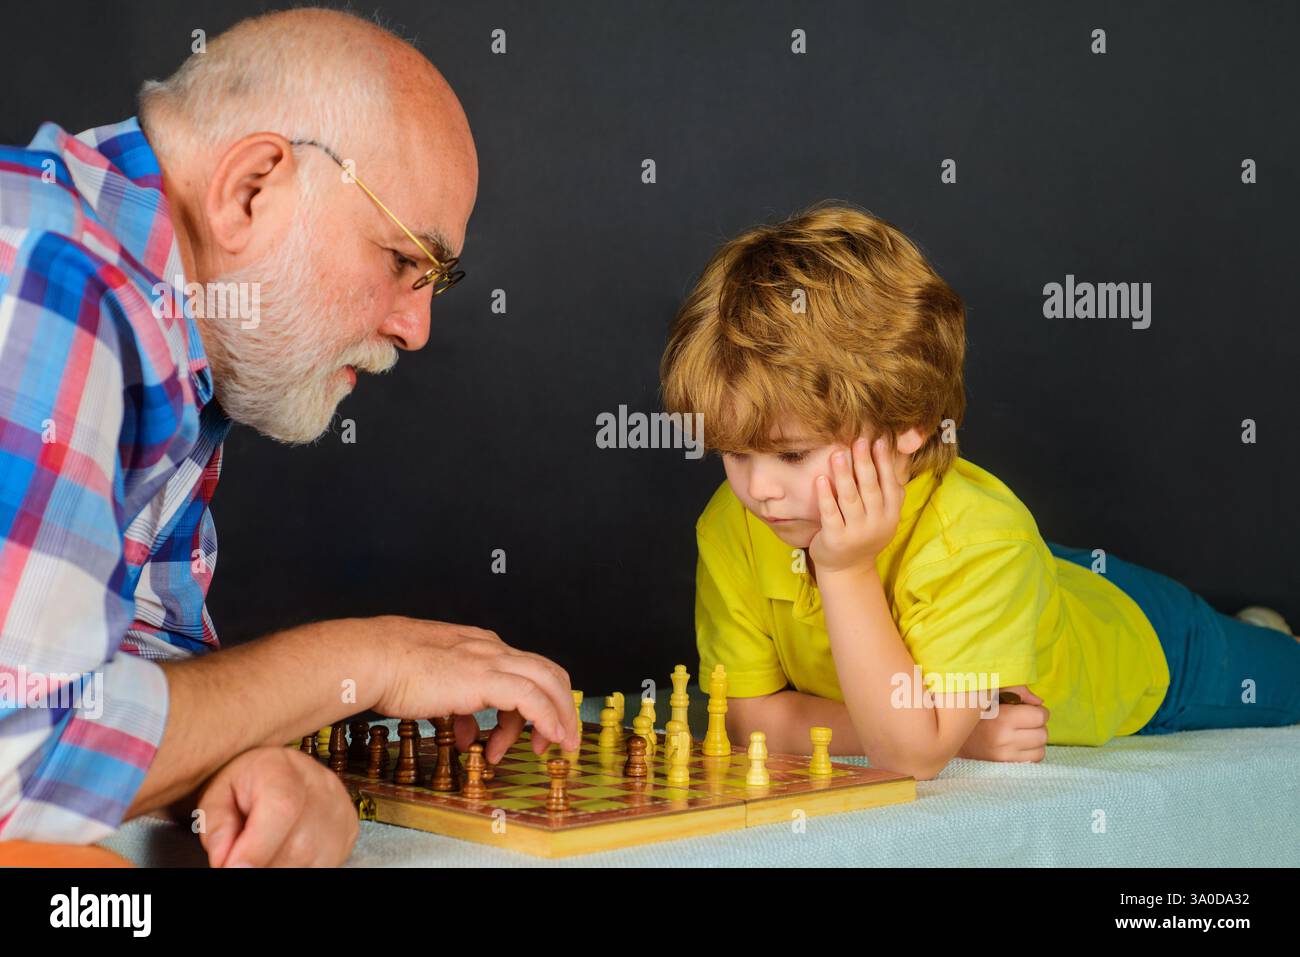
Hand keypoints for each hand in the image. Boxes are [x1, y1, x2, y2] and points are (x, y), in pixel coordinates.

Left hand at [198, 746, 358, 866]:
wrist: (273, 772)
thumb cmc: (243, 785)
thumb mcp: (216, 796)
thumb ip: (216, 825)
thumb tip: (225, 859)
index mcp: (282, 766)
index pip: (282, 808)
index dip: (257, 847)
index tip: (232, 867)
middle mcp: (321, 783)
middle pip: (300, 843)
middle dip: (264, 864)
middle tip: (242, 862)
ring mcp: (340, 807)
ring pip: (314, 858)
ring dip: (282, 867)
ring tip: (264, 854)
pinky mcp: (350, 828)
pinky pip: (326, 863)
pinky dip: (299, 866)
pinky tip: (284, 854)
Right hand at [370, 616, 579, 762]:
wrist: (371, 658)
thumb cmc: (389, 670)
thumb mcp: (434, 688)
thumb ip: (458, 706)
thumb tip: (467, 730)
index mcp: (480, 647)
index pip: (524, 670)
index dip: (534, 702)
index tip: (525, 733)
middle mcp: (491, 648)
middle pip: (547, 672)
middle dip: (559, 707)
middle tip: (556, 739)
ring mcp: (490, 660)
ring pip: (548, 681)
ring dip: (559, 716)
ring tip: (555, 747)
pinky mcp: (485, 677)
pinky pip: (532, 698)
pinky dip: (548, 719)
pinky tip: (550, 738)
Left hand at [808, 437, 903, 575]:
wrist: (847, 570)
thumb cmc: (864, 535)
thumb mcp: (883, 518)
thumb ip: (889, 494)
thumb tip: (894, 459)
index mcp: (890, 515)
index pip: (889, 484)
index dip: (884, 462)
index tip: (878, 440)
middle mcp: (877, 524)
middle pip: (870, 488)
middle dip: (864, 463)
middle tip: (858, 441)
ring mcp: (856, 532)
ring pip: (850, 499)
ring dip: (844, 475)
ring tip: (837, 454)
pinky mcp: (836, 539)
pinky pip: (830, 514)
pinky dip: (825, 496)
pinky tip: (820, 479)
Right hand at [957, 686, 1049, 762]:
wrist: (949, 735)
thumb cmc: (973, 710)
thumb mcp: (990, 692)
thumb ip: (1016, 691)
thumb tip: (1039, 702)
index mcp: (1002, 718)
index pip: (1040, 716)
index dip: (1038, 710)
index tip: (1027, 709)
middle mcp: (1005, 739)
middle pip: (1043, 734)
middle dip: (1037, 725)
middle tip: (1025, 721)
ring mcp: (1005, 755)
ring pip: (1041, 749)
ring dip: (1035, 740)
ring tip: (1021, 733)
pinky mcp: (1004, 765)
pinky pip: (1033, 760)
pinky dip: (1031, 752)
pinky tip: (1019, 745)